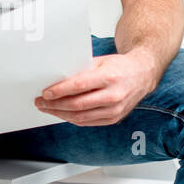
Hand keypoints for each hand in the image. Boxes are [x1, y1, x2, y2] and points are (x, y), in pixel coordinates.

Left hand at [33, 47, 159, 126]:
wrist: (142, 75)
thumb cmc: (120, 67)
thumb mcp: (100, 61)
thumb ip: (81, 70)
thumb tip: (57, 79)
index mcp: (110, 77)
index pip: (79, 86)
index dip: (59, 91)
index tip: (46, 92)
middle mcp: (113, 95)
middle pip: (77, 104)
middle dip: (55, 105)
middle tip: (41, 102)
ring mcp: (115, 110)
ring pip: (81, 117)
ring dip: (60, 114)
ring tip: (47, 109)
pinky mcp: (114, 118)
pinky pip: (87, 122)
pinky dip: (72, 119)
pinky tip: (62, 113)